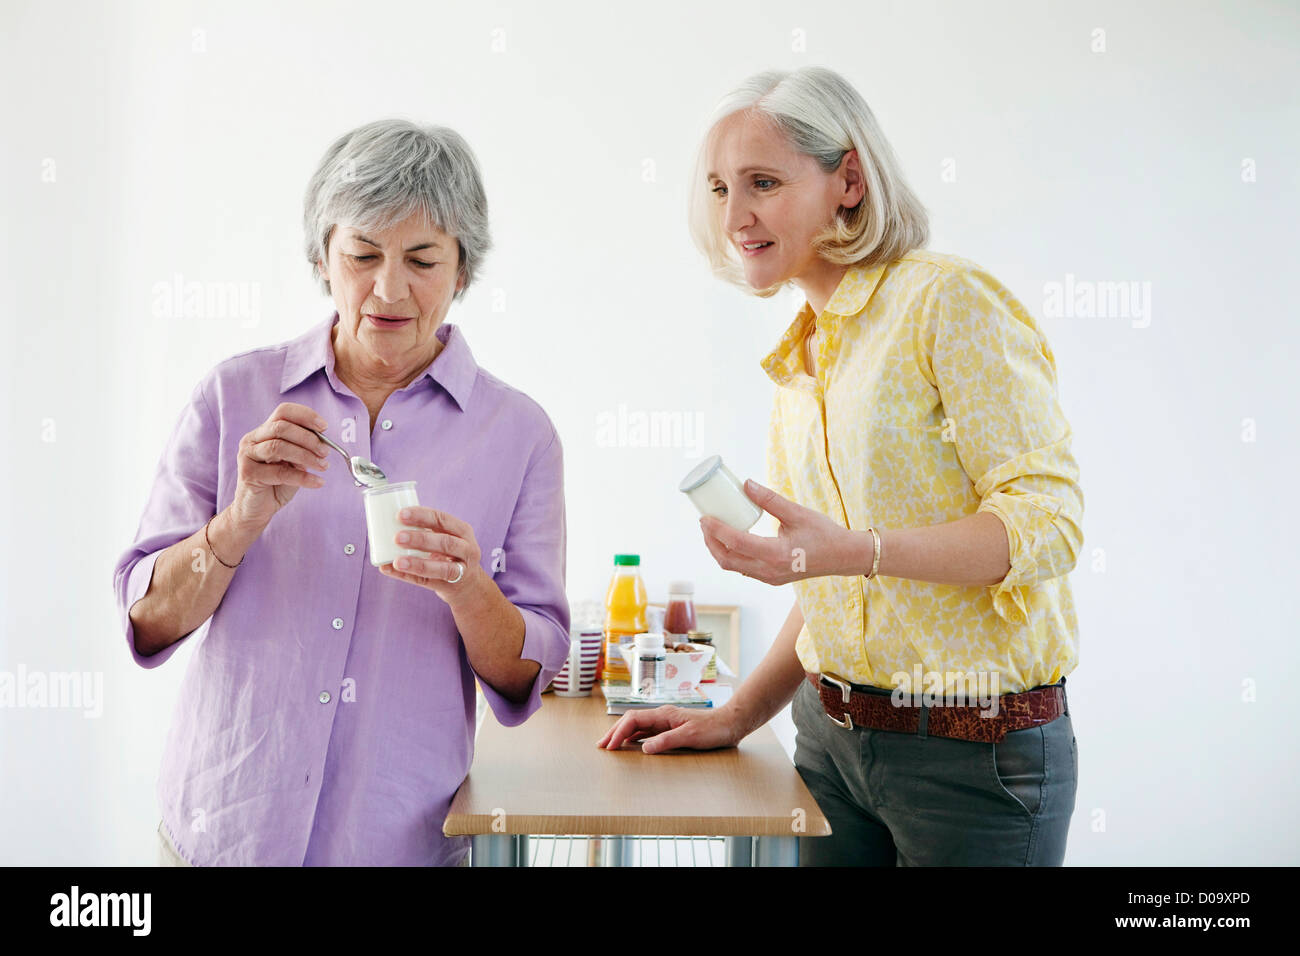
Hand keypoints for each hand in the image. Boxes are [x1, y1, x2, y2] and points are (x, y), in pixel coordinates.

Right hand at [230, 402, 330, 531]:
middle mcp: (252, 440)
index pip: (283, 412)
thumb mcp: (293, 462)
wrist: (256, 509)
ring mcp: (247, 455)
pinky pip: (280, 472)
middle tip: (325, 452)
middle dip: (308, 439)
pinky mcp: (248, 474)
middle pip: (281, 427)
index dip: (305, 416)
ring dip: (306, 456)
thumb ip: (303, 449)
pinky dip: (303, 477)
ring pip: (279, 447)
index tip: (324, 427)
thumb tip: (323, 442)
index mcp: (263, 431)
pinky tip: (318, 482)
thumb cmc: (276, 483)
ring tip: (323, 466)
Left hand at [378, 505, 482, 605]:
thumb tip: (386, 522)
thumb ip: (426, 530)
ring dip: (418, 564)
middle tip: (397, 537)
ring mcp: (462, 571)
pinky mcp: (451, 587)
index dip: (422, 516)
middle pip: (446, 543)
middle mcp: (467, 550)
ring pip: (442, 568)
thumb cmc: (450, 553)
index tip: (400, 514)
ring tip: (397, 561)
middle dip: (420, 539)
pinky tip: (391, 570)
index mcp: (463, 531)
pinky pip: (429, 582)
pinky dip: (408, 576)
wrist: (469, 584)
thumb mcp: (447, 537)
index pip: (443, 520)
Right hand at [597, 704, 743, 753]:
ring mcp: (667, 721)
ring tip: (611, 744)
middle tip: (601, 745)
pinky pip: (648, 731)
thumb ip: (666, 741)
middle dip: (615, 732)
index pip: (633, 720)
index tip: (609, 746)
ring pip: (638, 725)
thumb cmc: (713, 729)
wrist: (731, 723)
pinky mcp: (673, 727)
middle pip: (632, 720)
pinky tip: (633, 744)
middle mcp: (663, 715)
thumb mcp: (690, 737)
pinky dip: (635, 737)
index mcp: (664, 714)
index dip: (618, 732)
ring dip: (623, 734)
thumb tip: (643, 748)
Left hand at [699, 479, 870, 585]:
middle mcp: (769, 571)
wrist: (843, 557)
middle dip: (711, 542)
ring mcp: (770, 578)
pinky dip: (731, 555)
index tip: (704, 517)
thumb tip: (745, 483)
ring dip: (719, 550)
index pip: (736, 543)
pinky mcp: (772, 578)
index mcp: (776, 555)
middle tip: (704, 522)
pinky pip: (744, 569)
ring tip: (712, 531)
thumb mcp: (797, 513)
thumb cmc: (824, 534)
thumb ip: (770, 499)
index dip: (716, 530)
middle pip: (728, 560)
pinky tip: (730, 541)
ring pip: (734, 567)